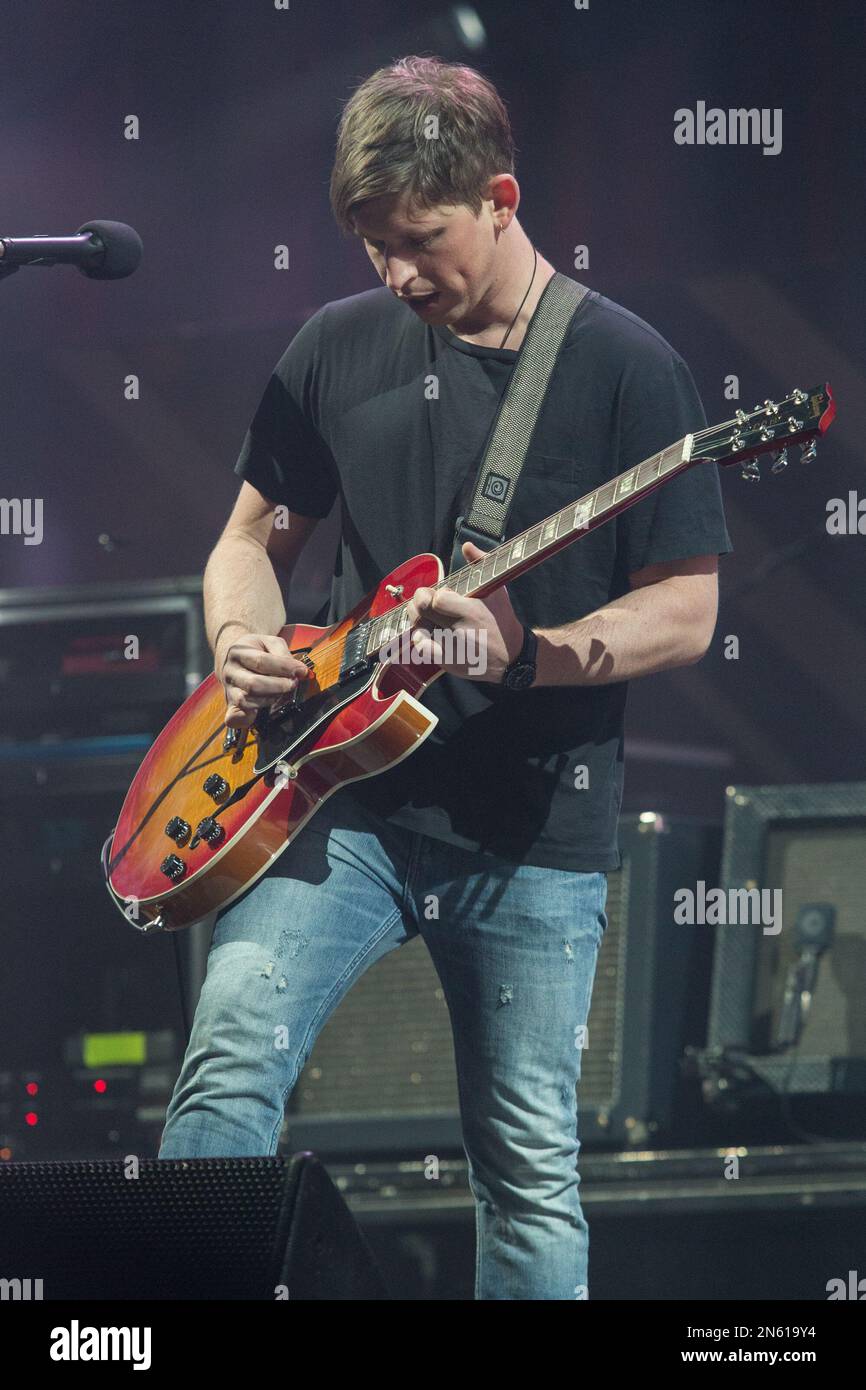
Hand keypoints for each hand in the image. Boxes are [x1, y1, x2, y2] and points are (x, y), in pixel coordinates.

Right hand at [217, 632, 309, 727]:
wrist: (234, 658)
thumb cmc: (256, 650)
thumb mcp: (269, 642)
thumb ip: (284, 653)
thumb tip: (301, 671)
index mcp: (238, 652)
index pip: (261, 661)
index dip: (284, 668)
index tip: (301, 671)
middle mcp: (229, 671)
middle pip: (253, 684)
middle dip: (279, 686)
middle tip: (293, 684)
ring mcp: (228, 689)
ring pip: (247, 700)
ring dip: (270, 700)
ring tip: (282, 694)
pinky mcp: (231, 704)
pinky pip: (235, 717)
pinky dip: (248, 718)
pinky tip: (259, 713)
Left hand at [403, 541, 525, 682]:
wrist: (509, 655)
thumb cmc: (501, 618)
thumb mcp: (497, 589)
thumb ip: (481, 564)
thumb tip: (466, 546)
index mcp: (473, 612)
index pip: (439, 599)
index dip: (436, 593)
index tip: (443, 593)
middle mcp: (461, 632)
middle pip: (423, 611)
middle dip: (420, 600)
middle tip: (426, 599)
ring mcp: (452, 648)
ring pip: (419, 627)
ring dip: (417, 616)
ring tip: (426, 613)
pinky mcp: (447, 661)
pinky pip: (422, 648)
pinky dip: (419, 637)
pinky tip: (426, 632)